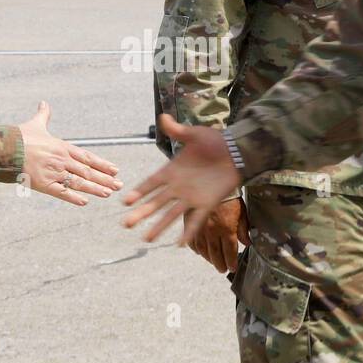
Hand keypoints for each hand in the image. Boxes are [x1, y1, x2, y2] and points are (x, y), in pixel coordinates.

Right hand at [17, 101, 122, 205]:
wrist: (3, 148)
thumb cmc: (19, 137)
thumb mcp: (35, 125)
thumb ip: (43, 115)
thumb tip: (44, 103)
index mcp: (62, 146)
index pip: (87, 157)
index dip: (102, 164)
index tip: (115, 169)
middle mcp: (61, 160)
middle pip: (87, 171)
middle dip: (104, 178)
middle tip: (119, 184)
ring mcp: (53, 172)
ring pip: (78, 182)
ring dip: (95, 188)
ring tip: (108, 193)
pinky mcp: (43, 184)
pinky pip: (61, 193)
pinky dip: (73, 197)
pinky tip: (84, 202)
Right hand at [121, 114, 242, 242]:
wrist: (237, 151)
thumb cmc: (215, 141)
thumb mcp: (194, 134)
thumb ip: (177, 130)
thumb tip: (163, 117)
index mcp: (172, 171)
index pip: (151, 183)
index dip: (138, 192)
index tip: (125, 201)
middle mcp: (179, 187)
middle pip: (155, 202)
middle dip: (141, 213)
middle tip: (126, 224)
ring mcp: (192, 197)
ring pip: (171, 214)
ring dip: (159, 226)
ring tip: (147, 239)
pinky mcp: (207, 203)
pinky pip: (196, 220)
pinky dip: (189, 231)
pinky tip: (180, 244)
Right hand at [186, 196, 248, 273]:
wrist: (211, 180)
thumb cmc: (230, 196)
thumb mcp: (241, 212)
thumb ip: (243, 229)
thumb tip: (247, 243)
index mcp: (227, 228)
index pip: (230, 252)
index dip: (231, 262)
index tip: (233, 268)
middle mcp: (212, 231)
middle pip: (216, 254)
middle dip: (220, 264)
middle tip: (223, 270)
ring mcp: (199, 227)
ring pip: (203, 250)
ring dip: (208, 259)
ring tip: (213, 262)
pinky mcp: (189, 222)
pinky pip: (192, 241)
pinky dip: (196, 248)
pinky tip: (200, 252)